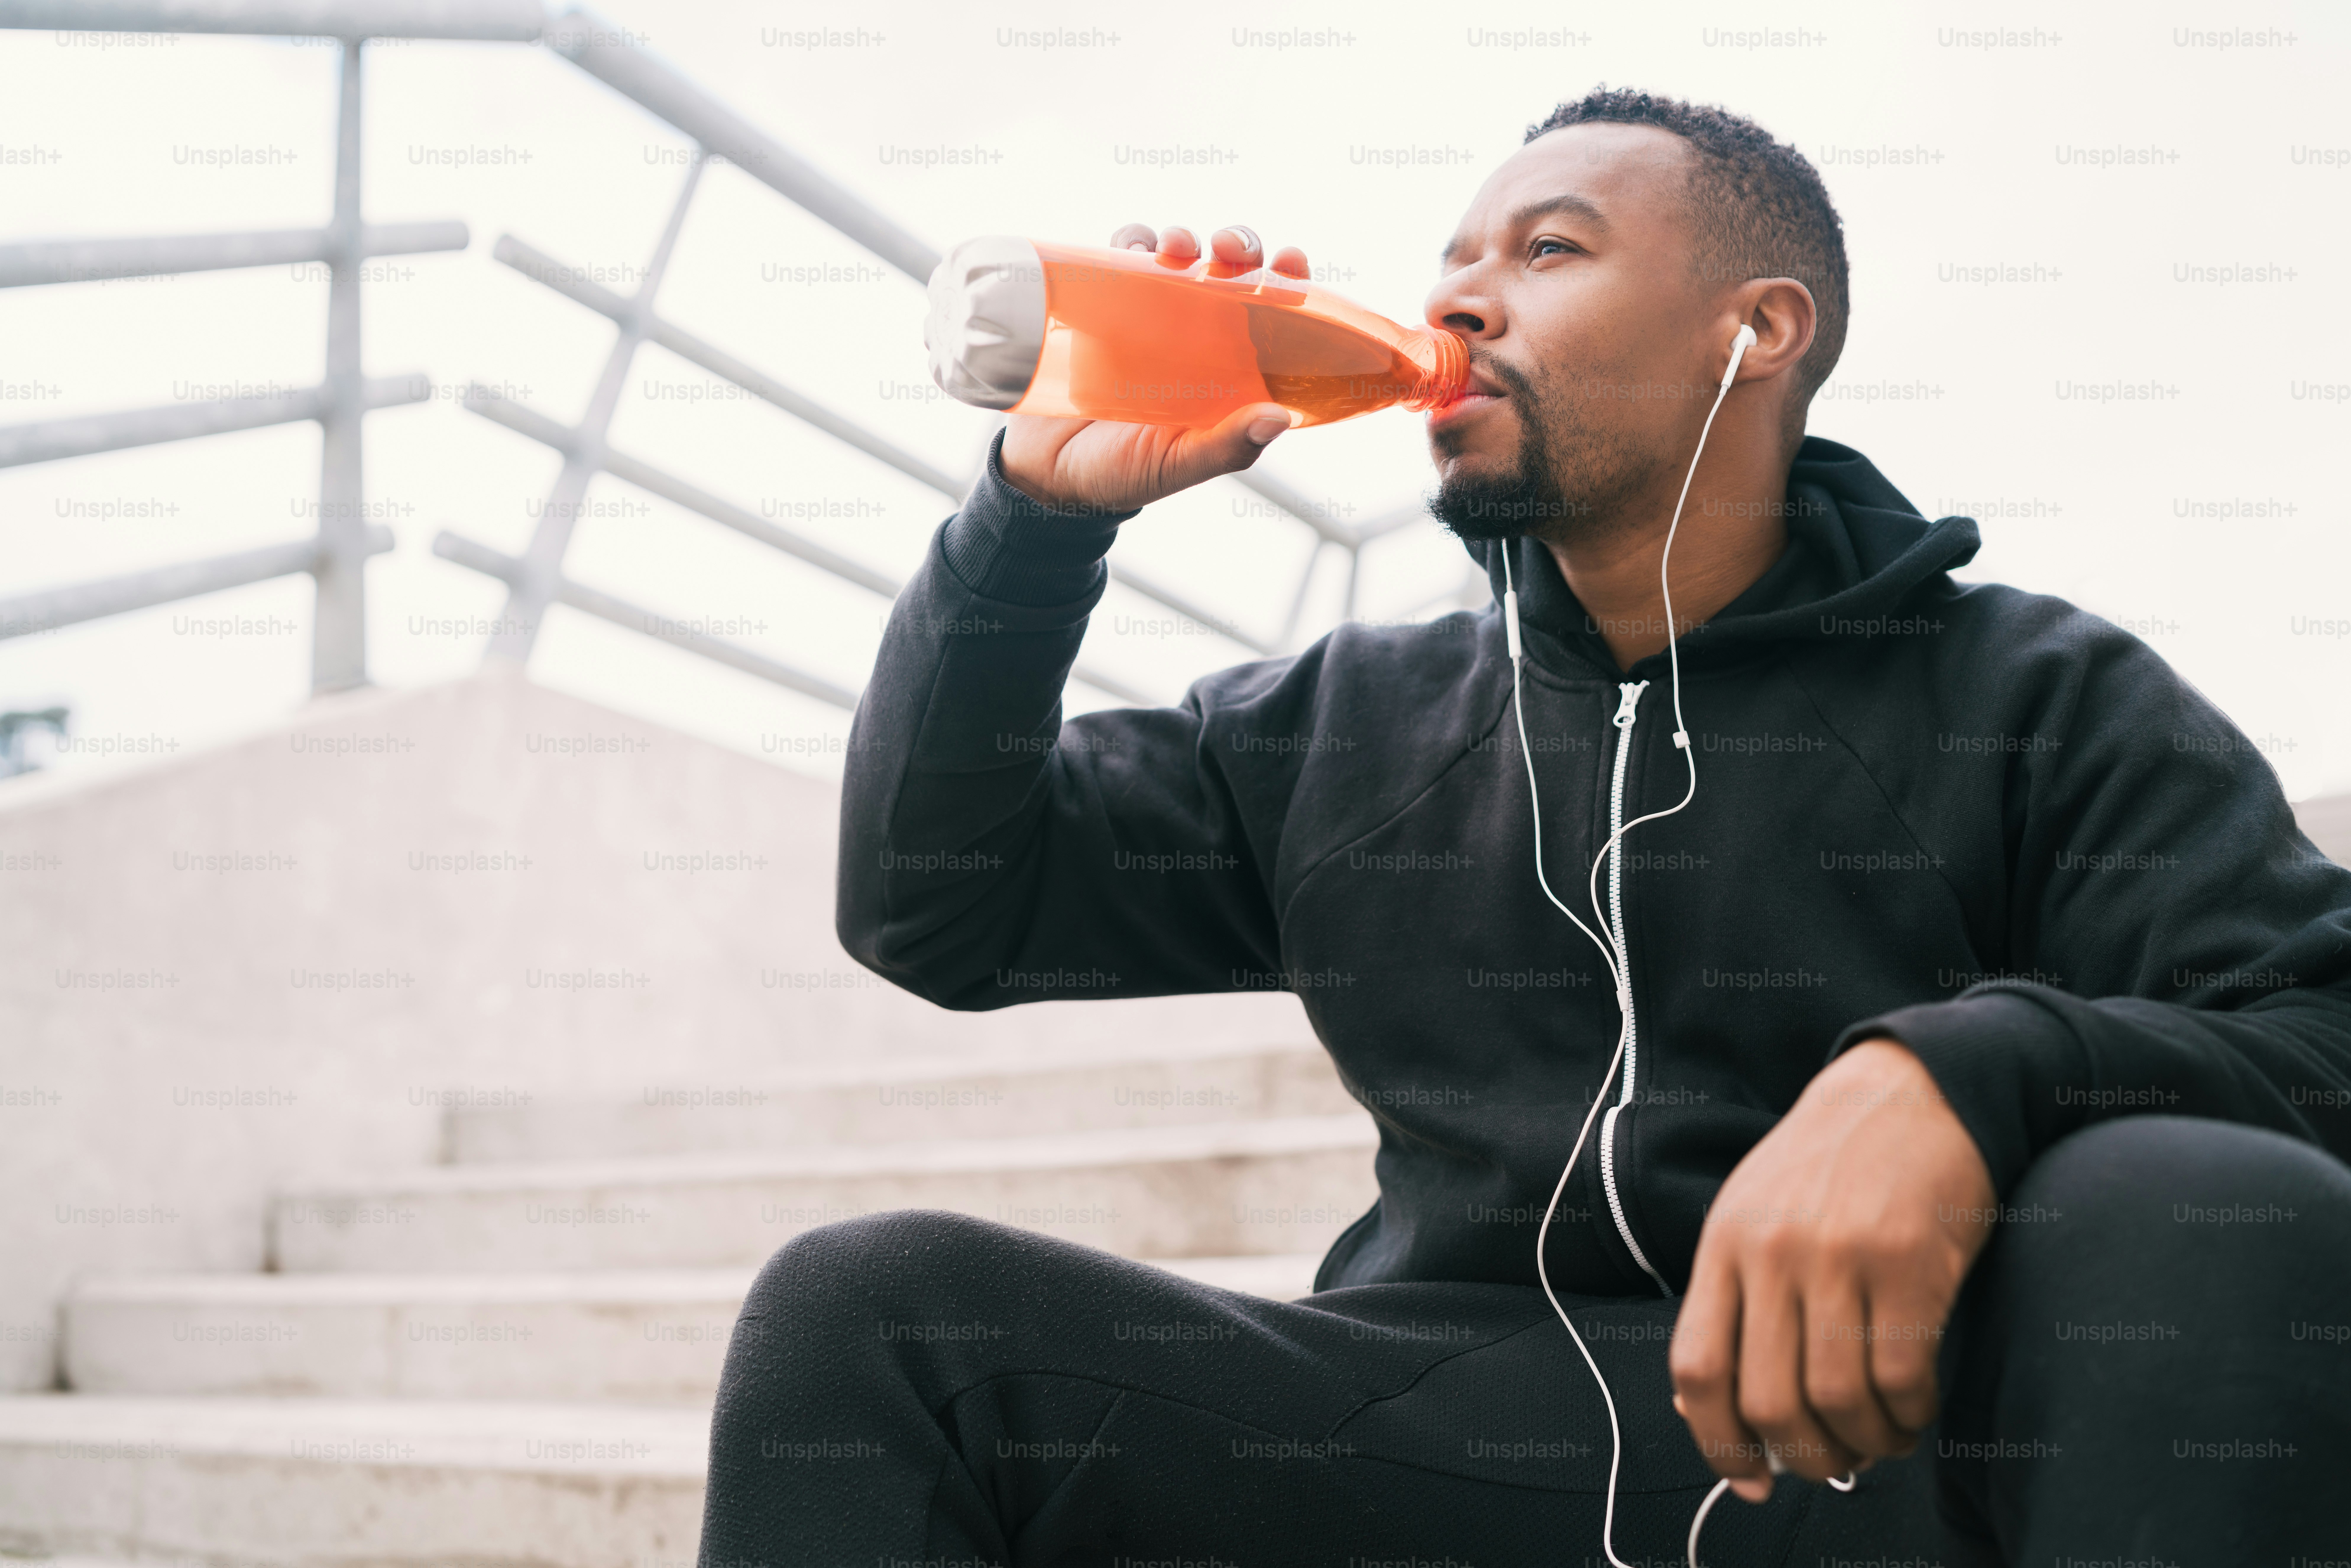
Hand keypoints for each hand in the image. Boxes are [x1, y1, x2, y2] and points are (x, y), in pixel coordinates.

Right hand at [997, 224, 1310, 514]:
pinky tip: (1132, 249)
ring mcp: (1151, 318)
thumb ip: (1228, 447)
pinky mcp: (1106, 307)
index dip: (1288, 283)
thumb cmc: (1122, 473)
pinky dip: (1131, 242)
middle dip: (1239, 247)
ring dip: (1184, 238)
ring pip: (1181, 257)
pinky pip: (1124, 260)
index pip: (1274, 318)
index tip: (1289, 262)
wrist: (1046, 471)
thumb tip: (1279, 417)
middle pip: (1232, 273)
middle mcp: (1197, 338)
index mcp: (1230, 373)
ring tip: (1174, 247)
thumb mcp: (1179, 464)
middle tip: (1227, 248)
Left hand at [1668, 1039, 1995, 1500]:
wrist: (1913, 1091)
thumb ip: (1733, 1306)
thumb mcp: (1755, 1217)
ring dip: (1864, 1443)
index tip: (1748, 1483)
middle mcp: (1773, 1253)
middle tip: (1835, 1464)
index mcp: (1724, 1245)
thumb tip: (1711, 1414)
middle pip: (1770, 1400)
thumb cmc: (1831, 1168)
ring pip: (1837, 1399)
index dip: (1717, 1443)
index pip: (1697, 1369)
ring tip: (1881, 1440)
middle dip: (1805, 1459)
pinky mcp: (1909, 1263)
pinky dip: (1908, 1414)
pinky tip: (1915, 1410)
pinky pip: (1901, 1376)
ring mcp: (1841, 1256)